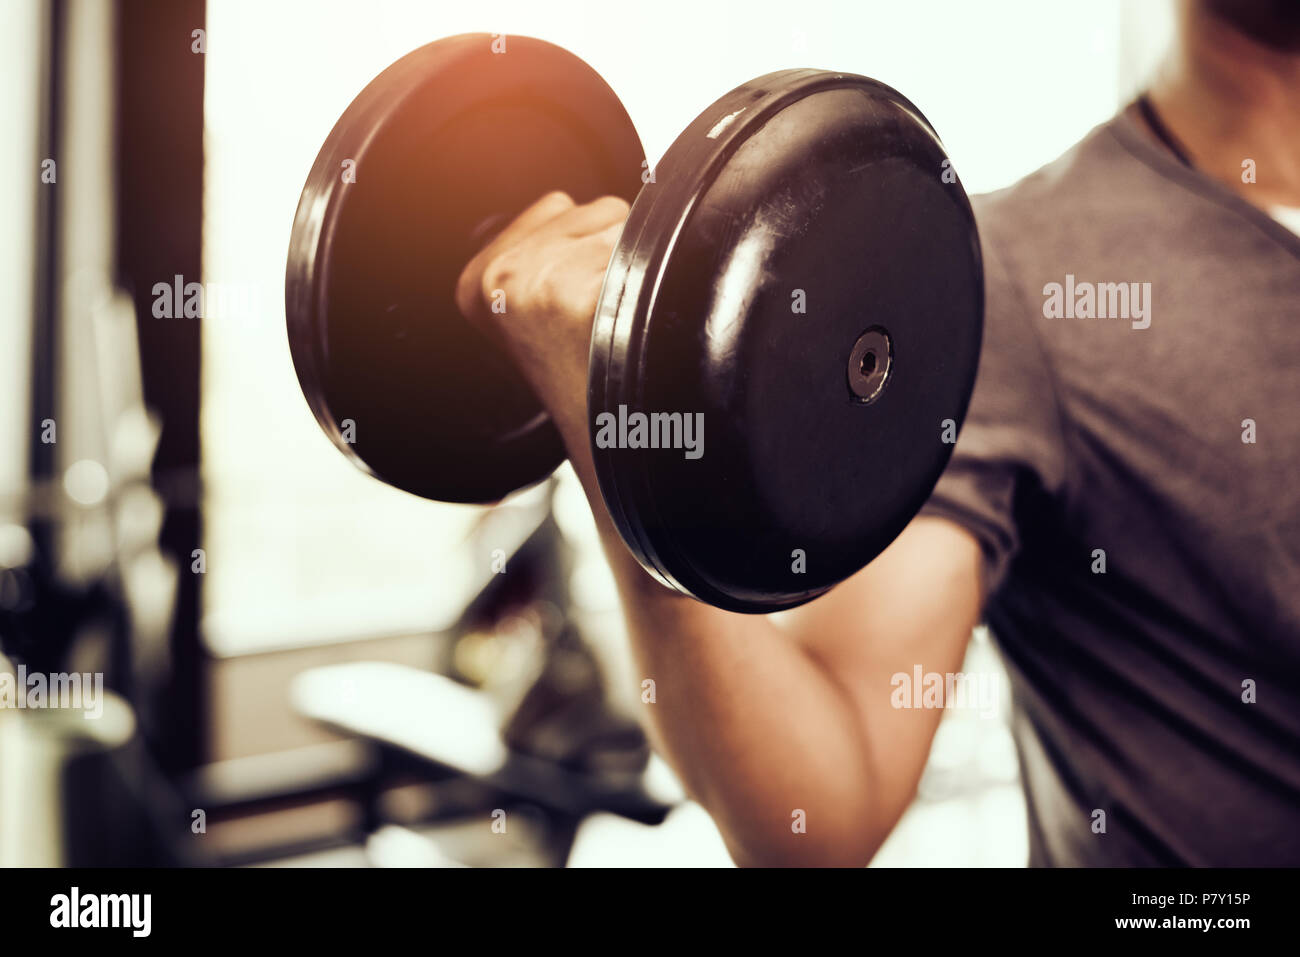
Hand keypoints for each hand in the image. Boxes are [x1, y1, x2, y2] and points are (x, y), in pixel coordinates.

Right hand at [454, 191, 630, 434]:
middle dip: (610, 252)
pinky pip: (650, 254)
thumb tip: (585, 203)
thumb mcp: (529, 310)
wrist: (607, 435)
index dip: (583, 245)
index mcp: (476, 281)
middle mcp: (501, 277)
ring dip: (635, 267)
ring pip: (626, 227)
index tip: (576, 296)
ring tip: (618, 319)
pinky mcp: (586, 297)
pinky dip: (656, 283)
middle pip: (595, 208)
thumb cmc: (581, 373)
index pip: (556, 203)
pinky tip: (634, 323)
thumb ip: (542, 247)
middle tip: (601, 314)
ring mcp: (543, 283)